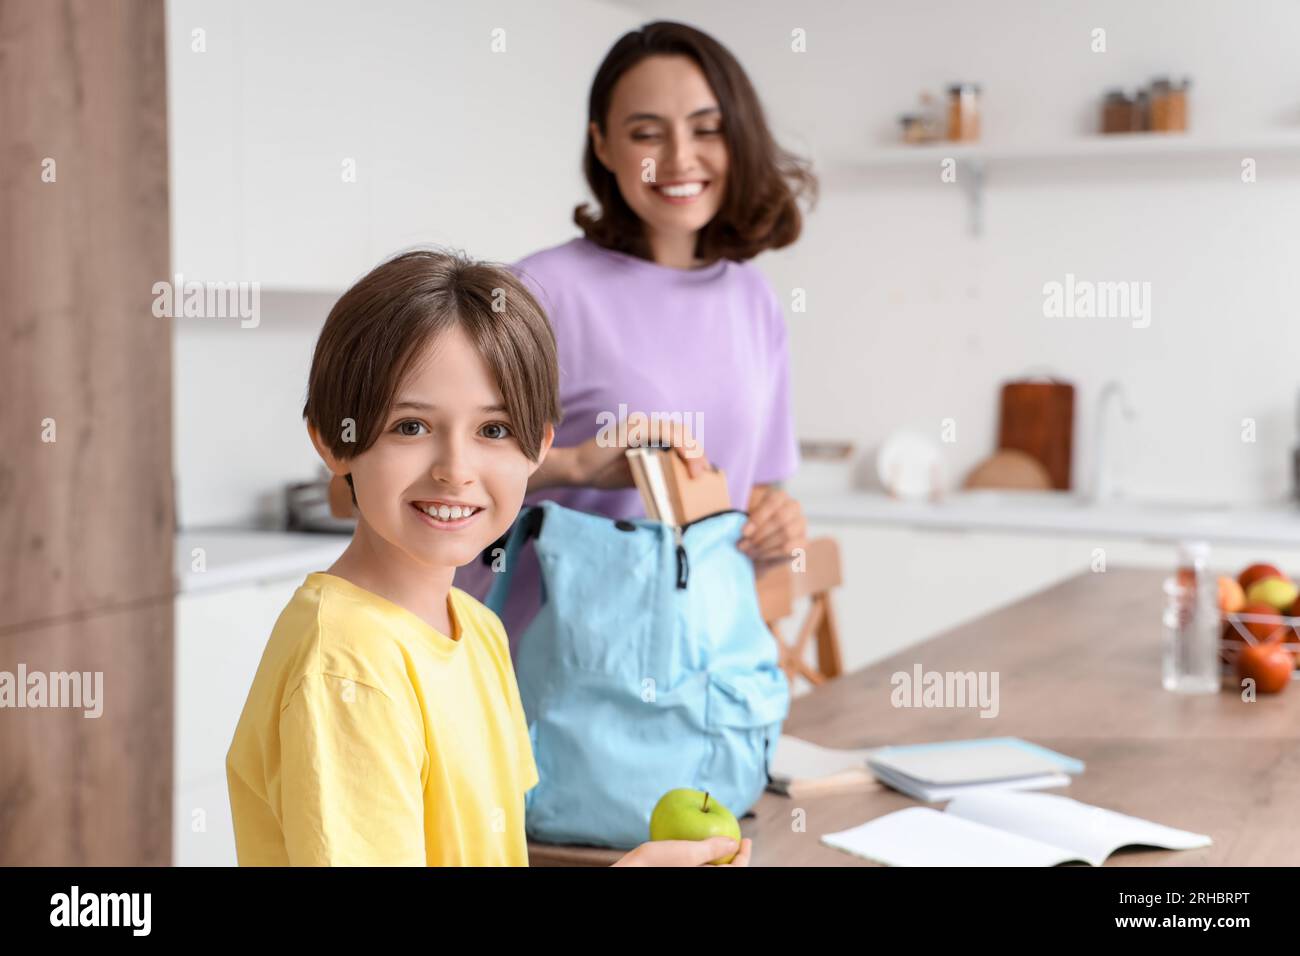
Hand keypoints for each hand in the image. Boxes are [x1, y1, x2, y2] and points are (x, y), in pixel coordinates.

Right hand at [567, 413, 707, 490]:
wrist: (579, 471)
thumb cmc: (605, 473)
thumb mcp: (640, 475)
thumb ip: (659, 472)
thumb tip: (682, 483)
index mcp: (648, 435)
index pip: (679, 439)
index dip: (694, 454)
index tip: (703, 473)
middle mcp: (645, 426)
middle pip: (682, 433)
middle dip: (697, 453)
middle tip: (703, 474)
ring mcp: (639, 424)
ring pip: (676, 430)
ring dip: (691, 450)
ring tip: (696, 471)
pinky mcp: (634, 427)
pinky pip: (663, 431)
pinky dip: (678, 442)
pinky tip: (686, 456)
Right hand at [612, 837, 751, 866]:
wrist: (630, 871)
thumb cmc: (659, 863)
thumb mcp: (689, 852)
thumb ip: (713, 848)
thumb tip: (734, 842)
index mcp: (708, 879)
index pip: (737, 870)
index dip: (745, 855)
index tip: (747, 839)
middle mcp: (699, 879)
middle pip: (726, 872)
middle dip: (734, 859)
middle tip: (738, 841)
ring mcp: (689, 875)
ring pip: (712, 871)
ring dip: (719, 859)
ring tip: (721, 843)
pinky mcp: (680, 872)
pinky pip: (698, 869)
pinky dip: (705, 860)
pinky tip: (700, 847)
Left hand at [738, 486, 806, 561]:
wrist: (756, 549)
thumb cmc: (750, 530)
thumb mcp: (744, 520)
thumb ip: (745, 520)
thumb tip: (744, 529)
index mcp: (779, 496)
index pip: (772, 502)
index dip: (758, 518)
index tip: (743, 532)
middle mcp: (793, 507)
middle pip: (780, 518)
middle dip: (759, 534)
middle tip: (743, 545)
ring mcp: (801, 524)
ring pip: (786, 533)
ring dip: (764, 545)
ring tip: (749, 552)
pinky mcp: (804, 542)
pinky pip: (791, 548)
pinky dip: (772, 553)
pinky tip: (761, 555)